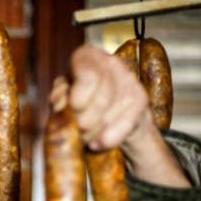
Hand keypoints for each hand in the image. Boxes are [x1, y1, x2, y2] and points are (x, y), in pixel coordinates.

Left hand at [49, 44, 188, 187]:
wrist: (112, 119)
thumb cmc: (80, 104)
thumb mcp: (63, 99)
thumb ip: (59, 99)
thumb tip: (62, 104)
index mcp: (87, 56)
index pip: (86, 70)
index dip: (80, 93)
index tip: (74, 108)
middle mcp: (110, 62)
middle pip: (101, 94)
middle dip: (85, 118)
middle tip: (77, 130)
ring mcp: (129, 79)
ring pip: (111, 111)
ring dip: (93, 131)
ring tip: (84, 137)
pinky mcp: (141, 98)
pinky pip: (125, 123)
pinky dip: (108, 138)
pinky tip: (97, 144)